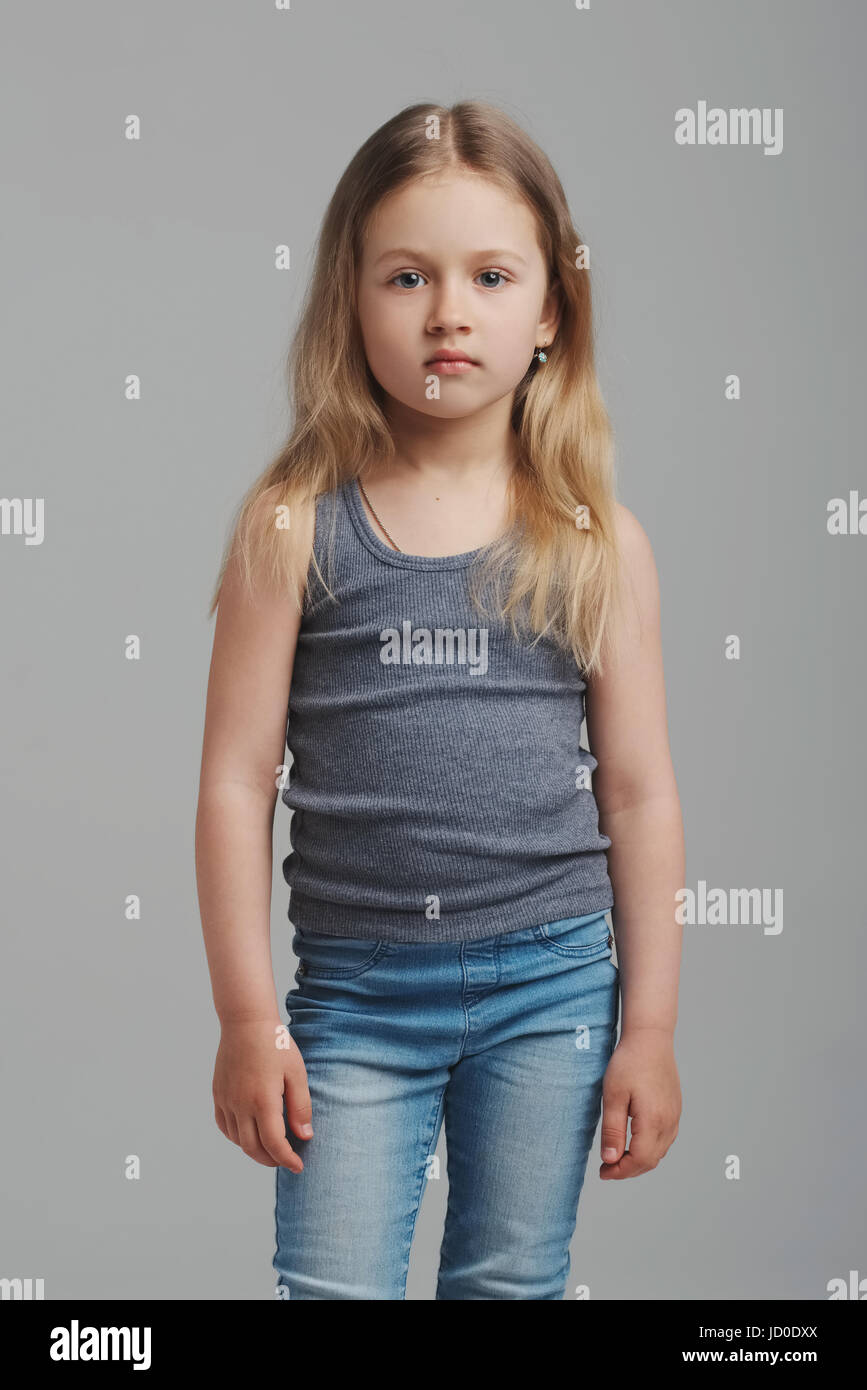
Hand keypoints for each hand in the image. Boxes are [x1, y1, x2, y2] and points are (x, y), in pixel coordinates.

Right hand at [213, 1018, 312, 1171]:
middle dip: (271, 1160)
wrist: (246, 1021)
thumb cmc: (275, 1044)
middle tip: (286, 1160)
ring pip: (237, 1140)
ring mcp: (226, 1100)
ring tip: (271, 1148)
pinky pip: (224, 1126)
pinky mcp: (218, 1093)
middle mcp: (240, 1104)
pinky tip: (250, 1133)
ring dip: (254, 1150)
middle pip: (253, 1148)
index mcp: (263, 1100)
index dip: (287, 1160)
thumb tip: (305, 1136)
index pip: (274, 1144)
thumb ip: (301, 1107)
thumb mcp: (296, 1073)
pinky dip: (237, 1137)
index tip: (298, 1166)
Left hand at [598, 1028, 680, 1178]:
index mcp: (654, 1120)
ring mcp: (675, 1116)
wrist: (650, 1039)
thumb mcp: (613, 1096)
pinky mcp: (675, 1109)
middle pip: (651, 1160)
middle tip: (606, 1168)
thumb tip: (611, 1159)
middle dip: (628, 1169)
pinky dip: (649, 1148)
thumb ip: (612, 1130)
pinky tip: (634, 1142)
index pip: (640, 1160)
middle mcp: (669, 1122)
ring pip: (660, 1152)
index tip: (602, 1172)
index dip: (620, 1171)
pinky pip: (665, 1139)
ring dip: (639, 1160)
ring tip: (617, 1156)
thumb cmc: (629, 1062)